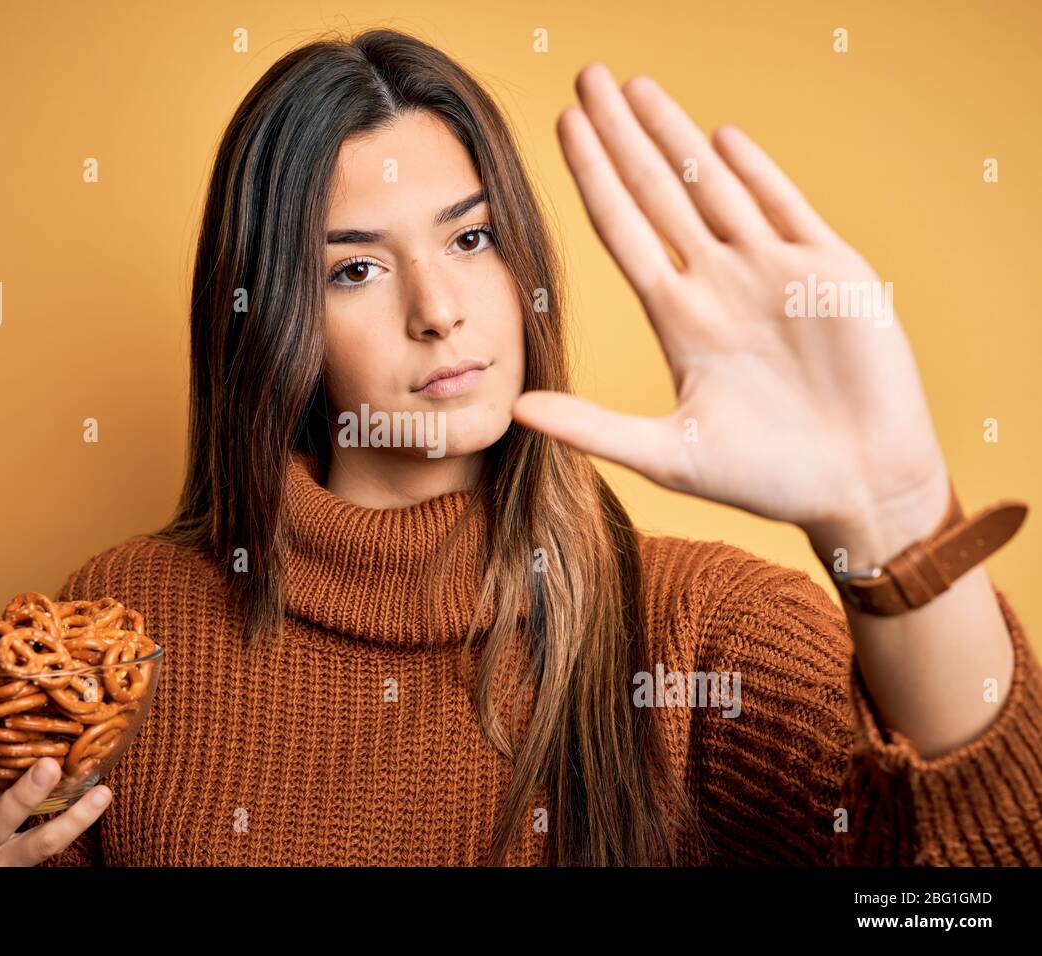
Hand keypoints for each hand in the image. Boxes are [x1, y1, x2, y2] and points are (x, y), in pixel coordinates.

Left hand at [512, 64, 950, 554]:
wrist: (859, 488)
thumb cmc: (766, 478)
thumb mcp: (669, 454)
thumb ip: (593, 427)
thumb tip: (517, 411)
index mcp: (679, 319)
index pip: (623, 229)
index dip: (593, 177)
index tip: (561, 126)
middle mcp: (718, 284)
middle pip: (659, 192)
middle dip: (623, 135)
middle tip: (586, 76)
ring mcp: (773, 273)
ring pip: (716, 186)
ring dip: (678, 136)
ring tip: (638, 88)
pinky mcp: (829, 273)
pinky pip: (786, 208)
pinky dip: (755, 174)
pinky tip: (720, 138)